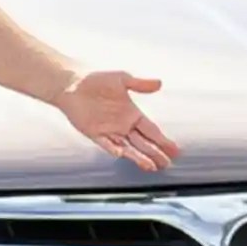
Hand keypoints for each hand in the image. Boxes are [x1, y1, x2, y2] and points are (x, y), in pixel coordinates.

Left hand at [51, 70, 179, 171]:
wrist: (71, 83)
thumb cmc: (96, 79)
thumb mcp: (121, 79)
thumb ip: (139, 84)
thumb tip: (159, 83)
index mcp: (132, 113)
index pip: (151, 130)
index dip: (163, 140)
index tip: (175, 150)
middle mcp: (123, 125)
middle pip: (143, 143)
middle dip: (156, 153)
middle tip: (168, 164)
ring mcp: (109, 131)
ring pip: (128, 148)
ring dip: (140, 157)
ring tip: (152, 166)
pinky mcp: (94, 134)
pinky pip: (107, 144)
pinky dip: (114, 149)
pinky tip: (123, 154)